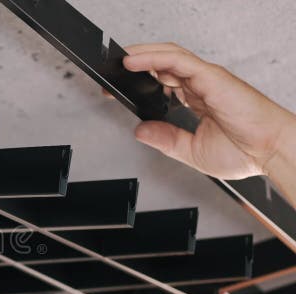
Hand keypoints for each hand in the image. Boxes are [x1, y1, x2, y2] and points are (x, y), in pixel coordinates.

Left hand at [121, 43, 295, 179]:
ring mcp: (205, 79)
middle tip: (109, 75)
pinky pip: (176, 60)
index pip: (162, 81)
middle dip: (134, 66)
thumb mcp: (193, 151)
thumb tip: (140, 131)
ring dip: (139, 56)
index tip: (115, 91)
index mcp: (198, 99)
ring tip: (116, 60)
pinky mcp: (210, 76)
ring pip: (167, 56)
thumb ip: (167, 140)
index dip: (138, 81)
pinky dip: (152, 58)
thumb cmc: (245, 151)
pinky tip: (133, 62)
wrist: (271, 151)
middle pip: (161, 64)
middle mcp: (200, 85)